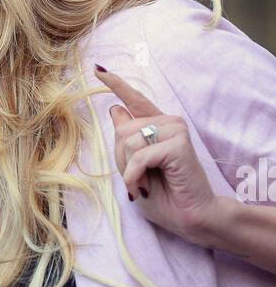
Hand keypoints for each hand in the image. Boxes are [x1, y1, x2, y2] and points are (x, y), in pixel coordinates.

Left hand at [95, 65, 218, 246]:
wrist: (189, 217)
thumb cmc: (164, 197)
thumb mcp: (134, 169)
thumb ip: (126, 142)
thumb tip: (116, 109)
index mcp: (157, 127)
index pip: (134, 100)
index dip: (116, 84)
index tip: (98, 69)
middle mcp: (168, 122)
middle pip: (122, 130)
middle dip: (122, 159)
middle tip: (139, 178)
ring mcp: (176, 129)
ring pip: (128, 141)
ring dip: (129, 170)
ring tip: (145, 183)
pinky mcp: (179, 142)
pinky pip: (140, 156)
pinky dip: (135, 176)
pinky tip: (143, 188)